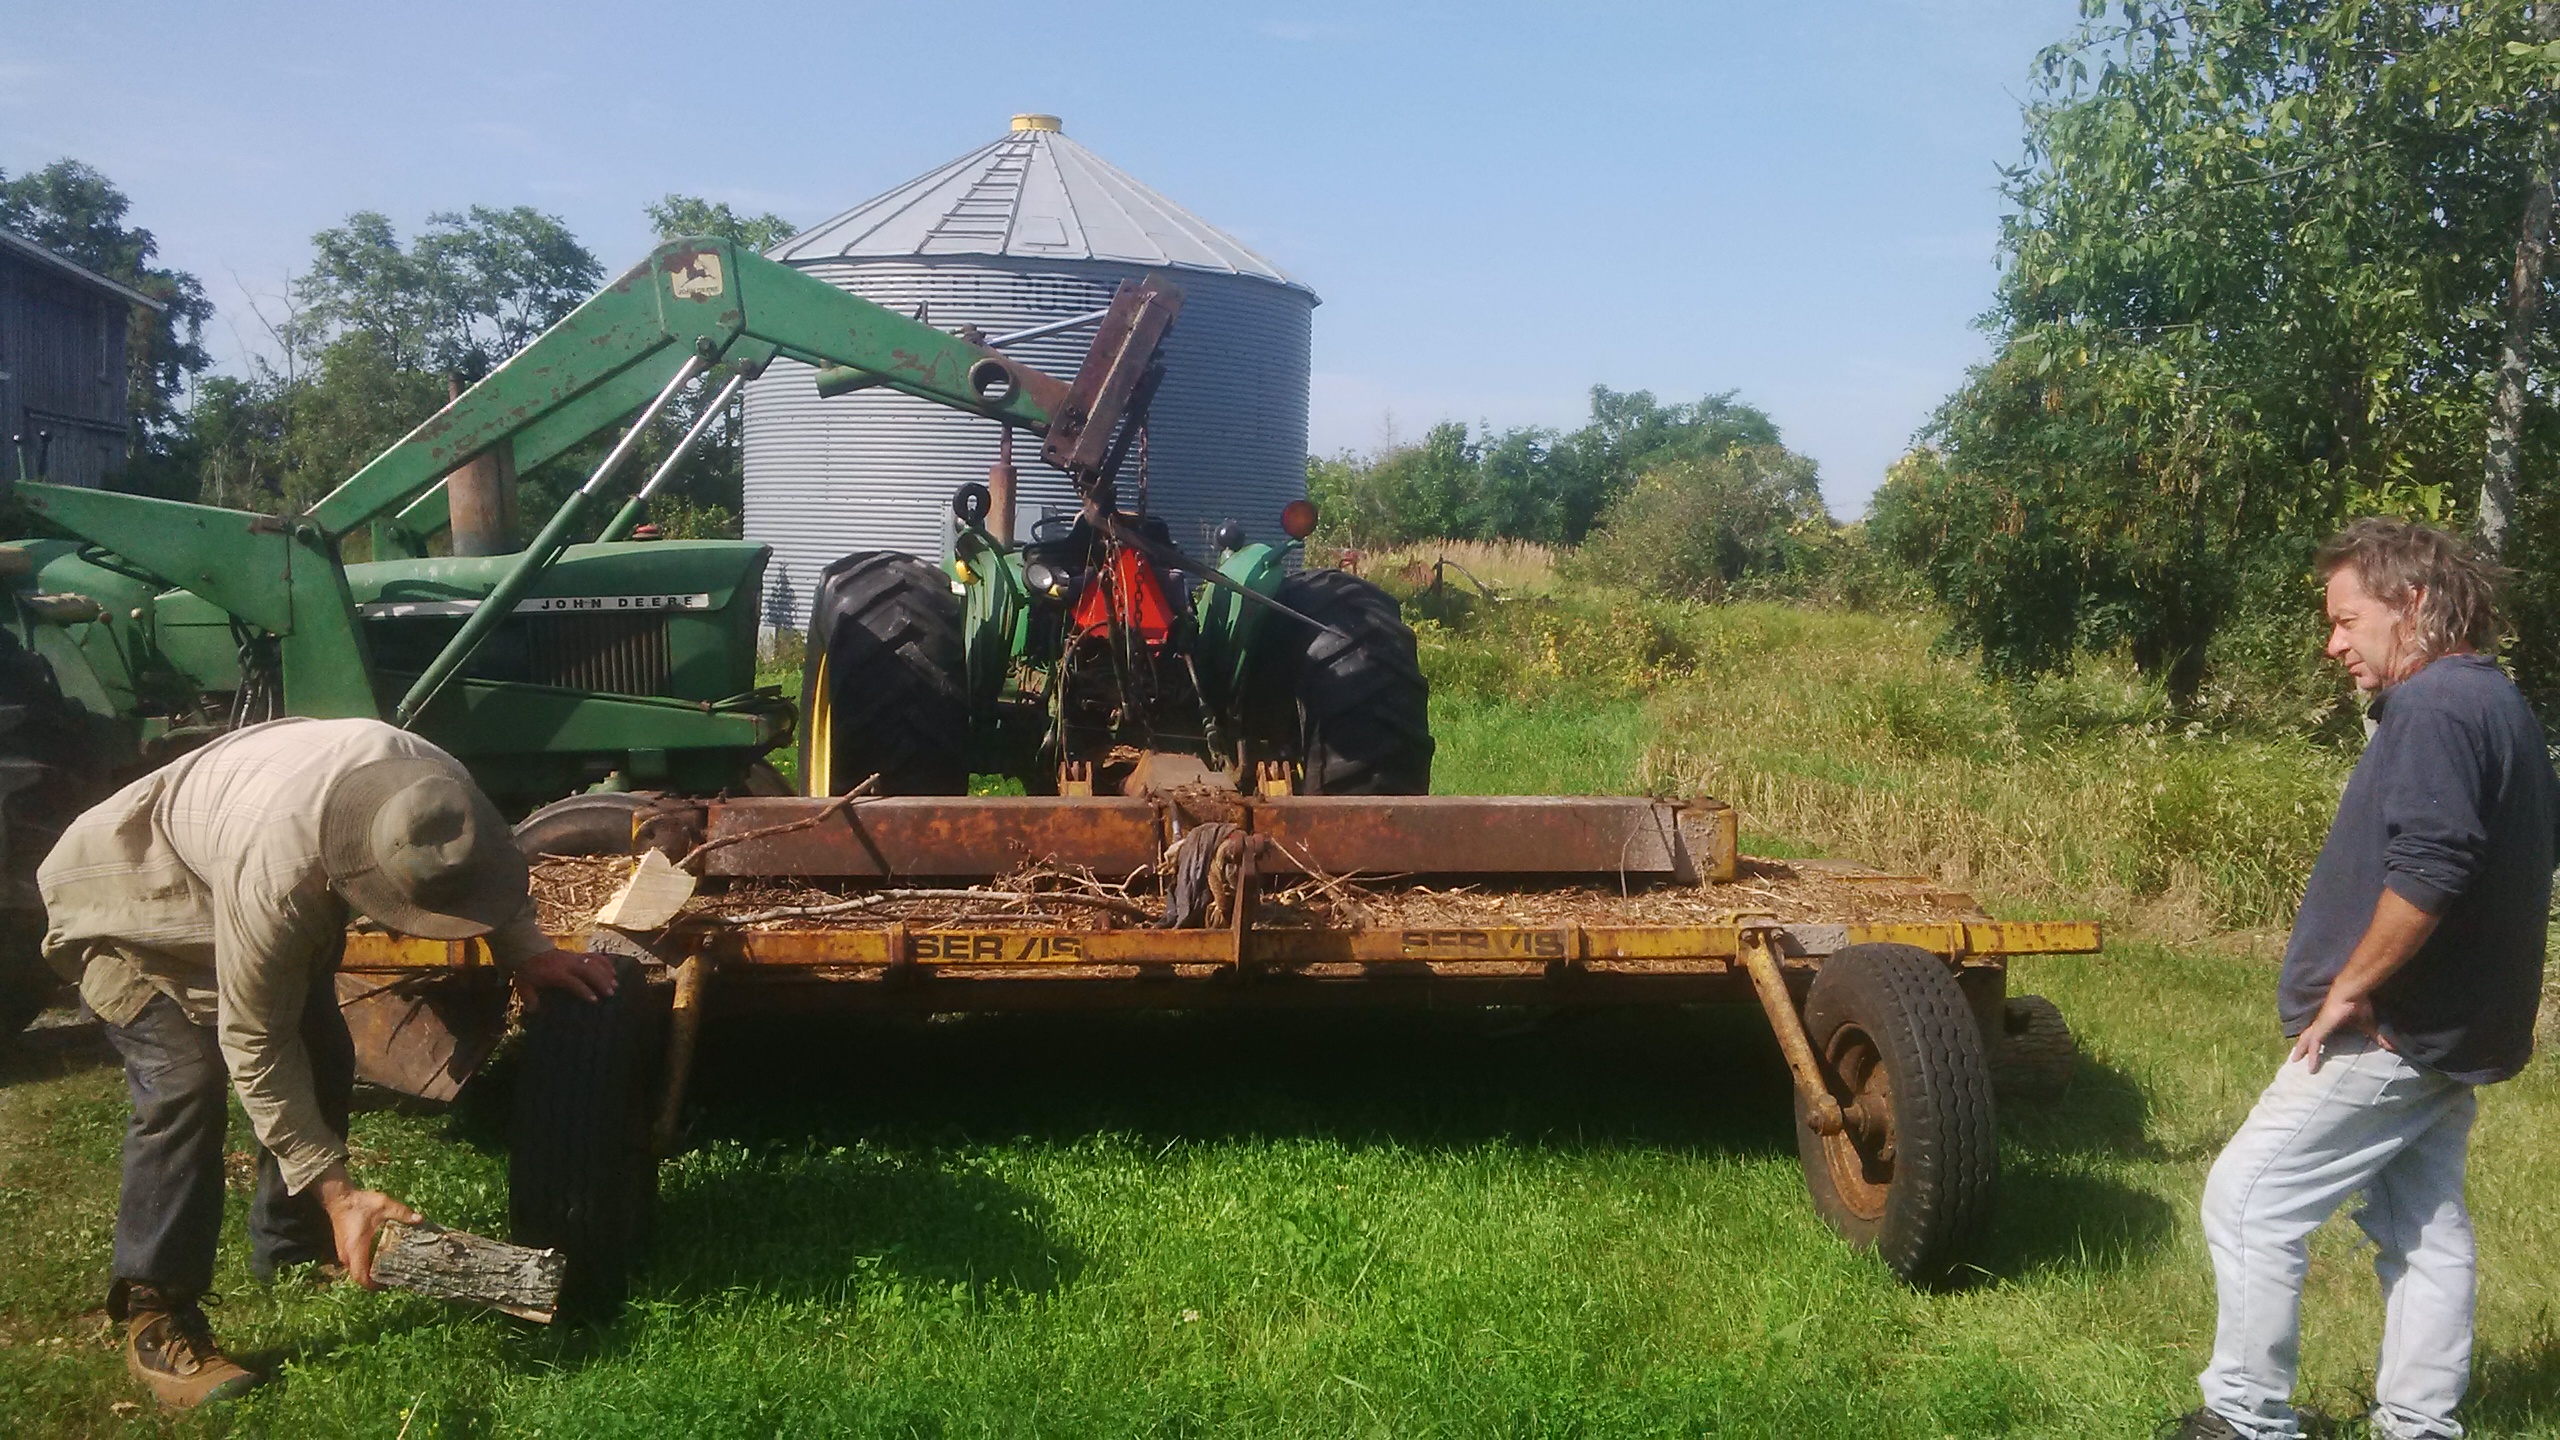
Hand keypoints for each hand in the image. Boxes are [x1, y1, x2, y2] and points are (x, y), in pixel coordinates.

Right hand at [312, 1164, 419, 1288]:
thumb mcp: (384, 1205)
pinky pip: (354, 1264)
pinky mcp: (344, 1249)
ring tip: (389, 1269)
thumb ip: (402, 1213)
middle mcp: (347, 1255)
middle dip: (375, 1281)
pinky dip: (365, 1266)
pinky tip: (379, 1259)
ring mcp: (343, 1253)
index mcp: (356, 1249)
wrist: (339, 1198)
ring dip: (370, 1273)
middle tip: (394, 1277)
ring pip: (356, 1271)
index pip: (361, 1277)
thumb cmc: (360, 1203)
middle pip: (359, 1277)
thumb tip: (420, 1219)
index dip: (374, 1286)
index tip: (389, 1284)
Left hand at [511, 948, 619, 1012]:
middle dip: (601, 981)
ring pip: (593, 963)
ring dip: (606, 972)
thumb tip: (533, 1012)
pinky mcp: (577, 954)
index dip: (584, 991)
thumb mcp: (524, 985)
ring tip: (615, 984)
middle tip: (611, 992)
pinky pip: (594, 956)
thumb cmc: (528, 971)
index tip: (594, 1000)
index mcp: (556, 973)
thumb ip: (530, 998)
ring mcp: (574, 958)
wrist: (529, 950)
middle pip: (588, 971)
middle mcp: (567, 964)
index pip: (573, 982)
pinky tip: (613, 970)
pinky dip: (605, 962)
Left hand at [2290, 987, 2376, 1071]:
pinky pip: (2313, 1046)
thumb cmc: (2358, 1004)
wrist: (2351, 993)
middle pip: (2307, 1036)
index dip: (2314, 1038)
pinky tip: (2311, 1068)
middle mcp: (2321, 1023)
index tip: (2312, 1046)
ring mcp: (2318, 1026)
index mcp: (2330, 1020)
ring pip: (2306, 1041)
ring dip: (2300, 1050)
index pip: (2319, 1031)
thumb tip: (2390, 1046)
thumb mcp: (2368, 1024)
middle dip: (2301, 1045)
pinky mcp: (2319, 1030)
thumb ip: (2375, 1035)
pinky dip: (2312, 1057)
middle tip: (2295, 1055)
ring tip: (2294, 1060)